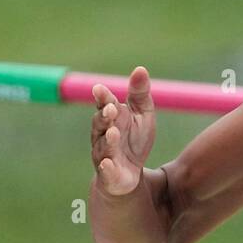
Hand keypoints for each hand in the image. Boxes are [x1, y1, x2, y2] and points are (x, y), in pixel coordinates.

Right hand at [90, 67, 156, 195]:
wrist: (131, 174)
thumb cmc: (134, 140)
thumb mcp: (142, 115)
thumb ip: (139, 94)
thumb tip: (140, 68)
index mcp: (112, 119)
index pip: (105, 105)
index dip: (103, 98)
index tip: (100, 89)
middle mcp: (102, 135)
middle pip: (101, 124)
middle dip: (105, 116)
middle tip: (111, 108)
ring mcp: (104, 154)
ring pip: (103, 146)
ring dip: (108, 139)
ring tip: (113, 132)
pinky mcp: (109, 174)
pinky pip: (106, 170)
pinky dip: (106, 167)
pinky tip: (107, 163)